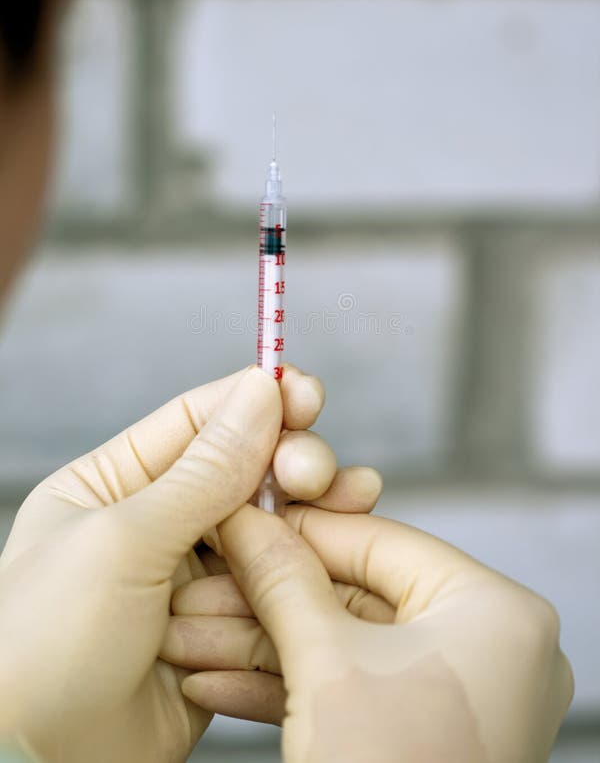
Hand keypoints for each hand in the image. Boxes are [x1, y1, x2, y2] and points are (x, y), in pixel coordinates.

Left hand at [0, 365, 377, 762]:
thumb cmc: (43, 646)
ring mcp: (190, 577)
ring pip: (269, 526)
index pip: (197, 421)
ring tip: (352, 500)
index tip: (308, 394)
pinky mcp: (221, 627)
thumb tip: (261, 393)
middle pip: (243, 470)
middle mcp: (155, 523)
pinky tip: (333, 554)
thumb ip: (204, 472)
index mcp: (115, 483)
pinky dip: (304, 570)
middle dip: (288, 462)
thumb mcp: (124, 542)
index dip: (256, 401)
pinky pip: (274, 586)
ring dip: (310, 513)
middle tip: (315, 473)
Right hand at [184, 505, 572, 762]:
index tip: (241, 518)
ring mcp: (458, 694)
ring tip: (187, 636)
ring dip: (259, 647)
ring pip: (342, 648)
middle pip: (352, 597)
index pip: (379, 541)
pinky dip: (286, 688)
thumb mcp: (325, 667)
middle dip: (262, 602)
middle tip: (202, 584)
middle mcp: (488, 646)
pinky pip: (350, 691)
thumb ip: (283, 580)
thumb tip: (247, 520)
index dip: (298, 530)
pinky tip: (214, 680)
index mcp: (494, 609)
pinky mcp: (424, 733)